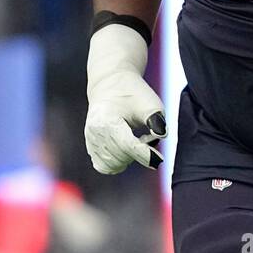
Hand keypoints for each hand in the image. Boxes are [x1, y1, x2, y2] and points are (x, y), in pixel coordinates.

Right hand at [84, 24, 166, 173]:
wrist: (111, 86)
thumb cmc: (133, 94)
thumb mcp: (150, 103)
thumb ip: (157, 120)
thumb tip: (162, 135)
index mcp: (107, 120)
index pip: (127, 145)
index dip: (145, 155)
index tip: (159, 160)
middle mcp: (95, 133)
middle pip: (122, 157)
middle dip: (139, 152)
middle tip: (148, 136)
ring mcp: (91, 141)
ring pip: (114, 165)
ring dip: (130, 158)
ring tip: (136, 139)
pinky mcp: (91, 147)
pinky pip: (106, 166)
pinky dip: (119, 161)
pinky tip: (126, 147)